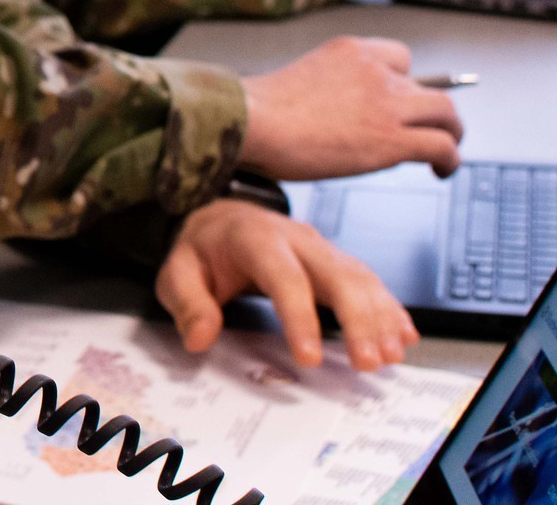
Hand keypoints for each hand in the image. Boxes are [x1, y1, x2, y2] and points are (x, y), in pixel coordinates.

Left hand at [158, 199, 416, 370]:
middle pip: (336, 274)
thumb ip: (187, 303)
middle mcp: (296, 239)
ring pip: (360, 278)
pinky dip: (389, 309)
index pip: (283, 277)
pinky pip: (369, 282)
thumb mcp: (178, 273)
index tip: (308, 359)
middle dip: (358, 319)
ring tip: (389, 356)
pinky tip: (403, 336)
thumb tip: (199, 338)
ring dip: (380, 318)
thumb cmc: (202, 250)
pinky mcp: (335, 260)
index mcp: (254, 238)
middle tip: (367, 362)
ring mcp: (321, 248)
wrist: (222, 219)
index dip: (299, 317)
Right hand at [237, 36, 461, 179]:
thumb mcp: (299, 80)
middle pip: (431, 87)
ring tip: (446, 150)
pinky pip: (442, 146)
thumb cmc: (258, 112)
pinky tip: (442, 171)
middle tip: (430, 129)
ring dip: (451, 133)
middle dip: (433, 111)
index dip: (406, 83)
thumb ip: (328, 88)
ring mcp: (387, 103)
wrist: (251, 122)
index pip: (400, 57)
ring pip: (446, 113)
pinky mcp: (393, 139)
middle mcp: (375, 71)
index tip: (401, 101)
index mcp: (350, 51)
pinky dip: (449, 161)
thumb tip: (331, 116)